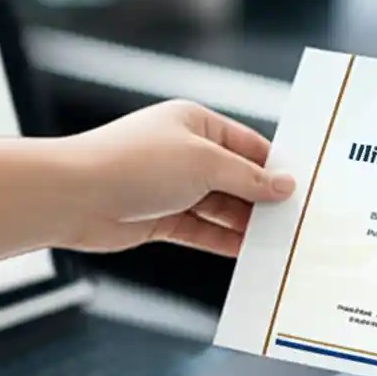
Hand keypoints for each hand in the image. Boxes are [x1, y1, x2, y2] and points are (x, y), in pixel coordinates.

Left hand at [52, 100, 294, 255]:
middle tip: (296, 221)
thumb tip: (284, 185)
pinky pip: (201, 230)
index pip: (247, 144)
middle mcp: (183, 152)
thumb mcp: (205, 164)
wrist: (73, 195)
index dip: (275, 167)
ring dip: (245, 224)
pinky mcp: (159, 218)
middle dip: (262, 199)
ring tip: (278, 242)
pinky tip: (247, 253)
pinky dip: (223, 241)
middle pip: (236, 178)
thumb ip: (248, 178)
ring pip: (220, 207)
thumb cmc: (132, 164)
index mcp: (194, 123)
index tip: (303, 189)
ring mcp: (171, 187)